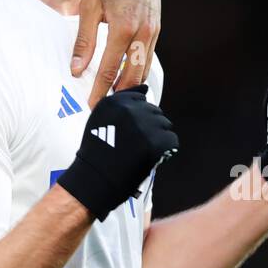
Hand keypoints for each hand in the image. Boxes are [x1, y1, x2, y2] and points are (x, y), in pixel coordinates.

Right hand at [56, 85, 177, 220]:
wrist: (95, 180)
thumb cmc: (97, 152)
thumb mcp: (101, 119)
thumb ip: (122, 102)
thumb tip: (146, 88)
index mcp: (115, 101)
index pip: (140, 99)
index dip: (138, 117)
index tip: (129, 131)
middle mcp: (131, 109)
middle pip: (154, 112)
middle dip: (149, 127)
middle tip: (136, 145)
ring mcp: (144, 126)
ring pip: (165, 126)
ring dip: (157, 138)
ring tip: (141, 152)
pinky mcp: (156, 143)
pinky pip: (171, 141)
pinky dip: (165, 151)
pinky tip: (150, 158)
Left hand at [72, 0, 160, 108]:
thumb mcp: (89, 7)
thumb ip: (84, 41)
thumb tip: (76, 69)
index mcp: (123, 27)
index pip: (110, 69)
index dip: (100, 90)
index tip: (91, 106)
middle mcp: (142, 32)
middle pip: (131, 76)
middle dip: (118, 96)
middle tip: (105, 112)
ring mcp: (153, 32)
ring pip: (143, 69)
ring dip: (130, 87)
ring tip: (115, 103)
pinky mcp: (156, 30)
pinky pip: (147, 57)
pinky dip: (137, 72)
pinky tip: (127, 82)